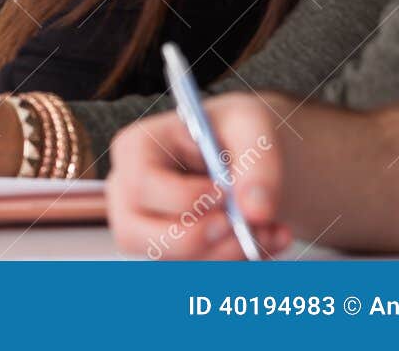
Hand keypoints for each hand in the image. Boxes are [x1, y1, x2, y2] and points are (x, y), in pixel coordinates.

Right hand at [106, 92, 292, 259]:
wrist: (248, 157)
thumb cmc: (236, 130)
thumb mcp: (252, 126)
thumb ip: (260, 162)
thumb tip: (255, 210)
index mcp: (135, 148)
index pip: (141, 183)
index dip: (183, 197)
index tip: (226, 194)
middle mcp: (128, 193)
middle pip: (134, 233)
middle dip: (194, 239)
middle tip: (242, 228)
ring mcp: (144, 229)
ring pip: (170, 261)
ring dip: (226, 255)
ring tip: (270, 229)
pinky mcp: (170, 254)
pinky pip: (197, 272)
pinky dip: (238, 262)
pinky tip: (266, 238)